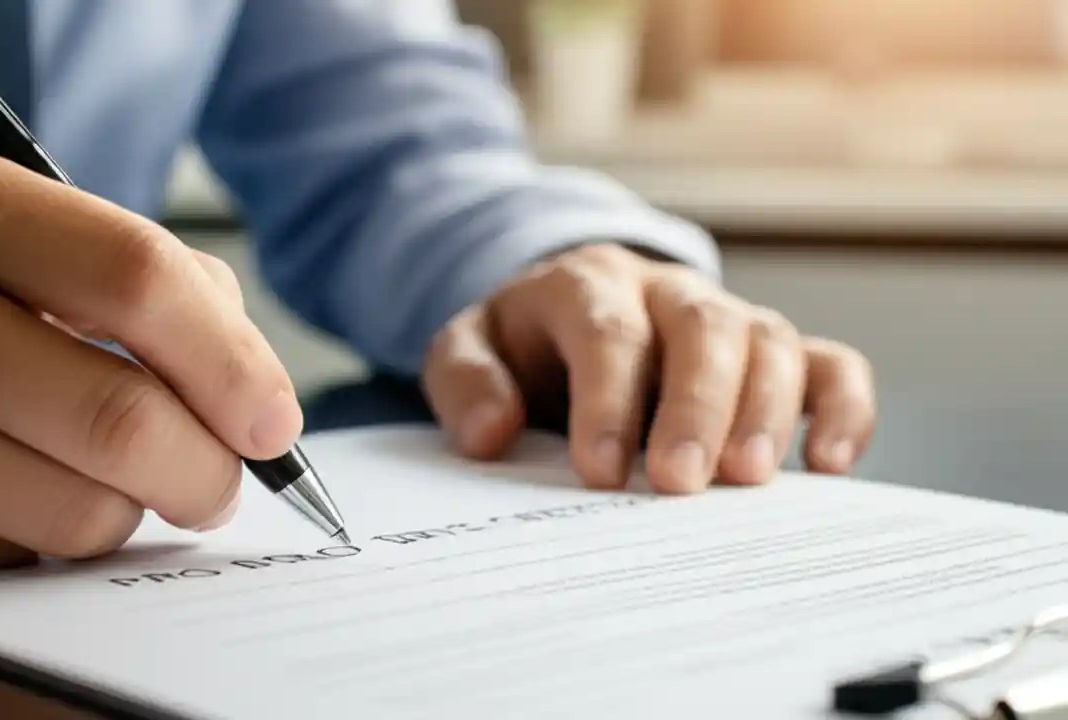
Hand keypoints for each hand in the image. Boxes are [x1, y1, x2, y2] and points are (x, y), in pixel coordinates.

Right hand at [0, 146, 301, 572]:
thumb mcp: (24, 233)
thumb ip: (153, 286)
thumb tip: (258, 403)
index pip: (139, 278)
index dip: (233, 363)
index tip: (272, 420)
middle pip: (120, 418)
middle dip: (208, 470)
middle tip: (222, 478)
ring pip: (79, 511)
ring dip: (131, 508)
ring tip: (110, 475)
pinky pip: (10, 558)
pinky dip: (48, 537)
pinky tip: (17, 488)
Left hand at [422, 243, 875, 492]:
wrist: (565, 317)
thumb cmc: (521, 347)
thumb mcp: (466, 351)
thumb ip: (466, 382)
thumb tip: (490, 435)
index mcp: (586, 285)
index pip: (609, 331)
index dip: (608, 400)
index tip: (600, 473)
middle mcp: (665, 293)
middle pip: (701, 328)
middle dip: (696, 406)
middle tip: (680, 482)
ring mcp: (726, 317)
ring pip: (769, 340)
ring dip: (766, 410)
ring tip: (748, 479)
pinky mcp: (771, 351)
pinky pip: (828, 362)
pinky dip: (843, 406)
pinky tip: (834, 462)